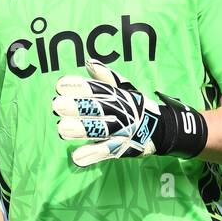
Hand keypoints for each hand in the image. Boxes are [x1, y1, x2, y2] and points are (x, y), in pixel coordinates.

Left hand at [53, 57, 207, 164]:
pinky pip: (106, 152)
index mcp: (117, 96)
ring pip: (100, 129)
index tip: (60, 85)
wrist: (164, 129)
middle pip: (97, 108)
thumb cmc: (137, 108)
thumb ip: (106, 77)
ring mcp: (121, 131)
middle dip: (78, 107)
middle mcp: (119, 112)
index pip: (96, 89)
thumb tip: (88, 62)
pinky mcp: (122, 149)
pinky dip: (92, 155)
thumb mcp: (125, 89)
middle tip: (57, 105)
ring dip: (82, 129)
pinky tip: (77, 157)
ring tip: (62, 128)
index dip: (79, 87)